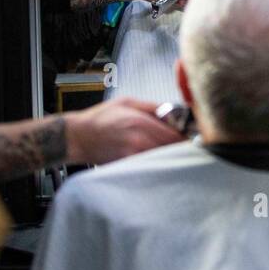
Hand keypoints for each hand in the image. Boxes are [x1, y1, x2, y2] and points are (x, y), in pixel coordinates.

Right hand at [65, 97, 184, 165]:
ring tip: (170, 154)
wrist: (78, 137)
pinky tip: (154, 161)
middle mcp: (138, 140)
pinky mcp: (126, 166)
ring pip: (161, 160)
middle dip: (180, 149)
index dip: (186, 138)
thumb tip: (174, 111)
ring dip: (168, 158)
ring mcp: (132, 156)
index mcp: (141, 122)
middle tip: (184, 148)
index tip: (190, 138)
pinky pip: (148, 167)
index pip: (174, 135)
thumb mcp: (127, 102)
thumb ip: (152, 107)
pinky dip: (155, 165)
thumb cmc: (100, 118)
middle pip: (171, 150)